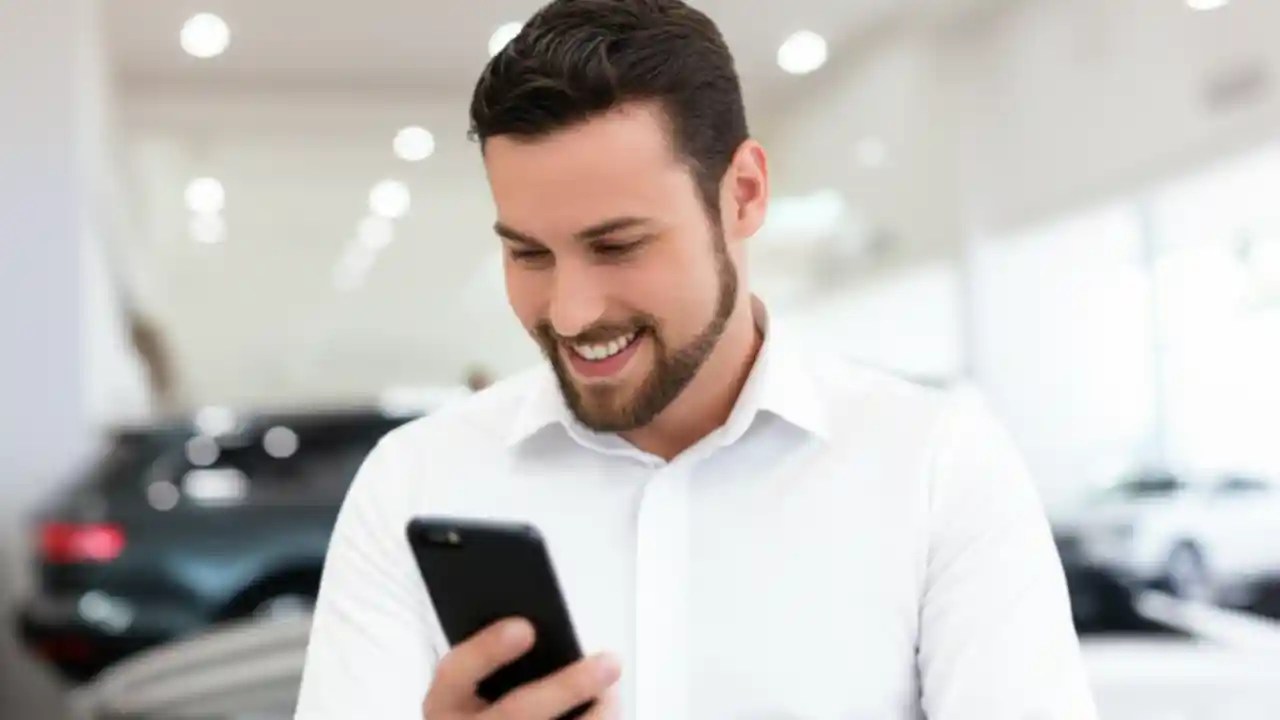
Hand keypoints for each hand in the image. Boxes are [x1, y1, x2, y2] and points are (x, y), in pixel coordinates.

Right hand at [423, 617, 620, 718]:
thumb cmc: (481, 706)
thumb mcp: (472, 683)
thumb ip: (494, 657)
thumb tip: (540, 625)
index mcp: (445, 702)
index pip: (455, 672)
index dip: (487, 649)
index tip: (523, 627)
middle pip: (514, 713)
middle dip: (566, 687)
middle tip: (608, 662)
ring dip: (593, 716)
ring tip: (614, 691)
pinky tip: (605, 710)